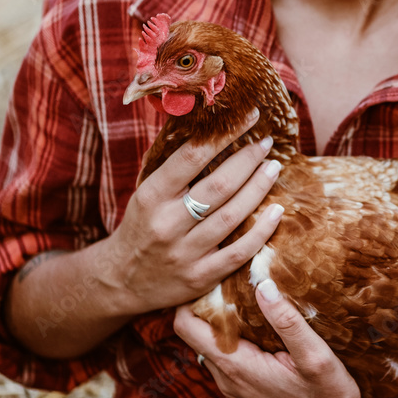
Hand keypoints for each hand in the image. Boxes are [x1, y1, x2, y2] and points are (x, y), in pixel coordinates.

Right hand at [106, 109, 284, 314]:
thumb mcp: (147, 193)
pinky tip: (277, 211)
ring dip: (258, 189)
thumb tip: (214, 131)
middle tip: (266, 143)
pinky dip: (261, 231)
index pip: (192, 156)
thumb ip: (177, 169)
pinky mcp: (199, 278)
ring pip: (231, 216)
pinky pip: (238, 253)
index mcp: (152, 195)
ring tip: (274, 168)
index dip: (225, 134)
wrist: (120, 280)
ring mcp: (184, 252)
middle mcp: (167, 223)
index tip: (248, 117)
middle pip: (219, 185)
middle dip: (248, 160)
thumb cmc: (141, 226)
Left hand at [173, 279, 378, 397]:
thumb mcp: (315, 355)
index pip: (185, 326)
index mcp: (236, 367)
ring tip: (246, 302)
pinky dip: (234, 345)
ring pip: (210, 351)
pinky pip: (226, 365)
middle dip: (208, 307)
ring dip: (222, 327)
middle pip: (196, 335)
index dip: (191, 298)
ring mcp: (234, 393)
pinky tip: (260, 333)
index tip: (212, 278)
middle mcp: (227, 382)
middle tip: (232, 282)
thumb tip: (262, 285)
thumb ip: (287, 320)